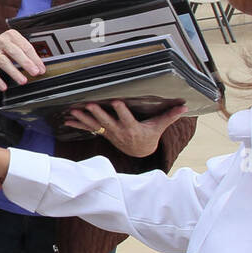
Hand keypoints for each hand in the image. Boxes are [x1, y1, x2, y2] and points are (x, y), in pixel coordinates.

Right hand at [0, 29, 45, 89]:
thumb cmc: (5, 47)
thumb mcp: (16, 46)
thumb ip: (28, 55)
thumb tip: (40, 68)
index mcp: (12, 35)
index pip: (26, 47)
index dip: (35, 59)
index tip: (41, 69)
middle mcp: (1, 41)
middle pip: (15, 52)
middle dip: (26, 63)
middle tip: (35, 72)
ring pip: (3, 62)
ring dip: (14, 72)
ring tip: (22, 80)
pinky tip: (3, 87)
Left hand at [64, 101, 186, 158]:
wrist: (140, 151)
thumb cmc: (150, 136)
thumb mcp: (159, 127)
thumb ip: (170, 116)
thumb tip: (185, 107)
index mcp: (132, 128)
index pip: (126, 118)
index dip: (121, 110)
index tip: (116, 101)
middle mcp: (119, 131)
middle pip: (107, 121)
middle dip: (97, 113)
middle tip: (89, 105)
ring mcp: (109, 133)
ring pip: (94, 125)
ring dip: (82, 118)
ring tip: (72, 111)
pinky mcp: (103, 134)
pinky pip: (88, 129)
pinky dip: (77, 125)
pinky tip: (66, 120)